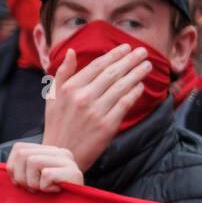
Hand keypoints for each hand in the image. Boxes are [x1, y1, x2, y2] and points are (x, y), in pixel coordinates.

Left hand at [6, 142, 83, 192]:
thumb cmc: (51, 198)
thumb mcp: (35, 179)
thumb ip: (23, 168)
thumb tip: (10, 169)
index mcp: (50, 151)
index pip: (20, 148)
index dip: (13, 167)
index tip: (21, 182)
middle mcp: (61, 152)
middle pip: (23, 154)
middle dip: (21, 176)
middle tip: (33, 188)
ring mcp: (69, 161)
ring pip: (33, 161)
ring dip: (33, 182)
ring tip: (44, 189)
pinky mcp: (74, 173)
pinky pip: (46, 175)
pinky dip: (46, 187)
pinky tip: (56, 191)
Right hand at [41, 44, 150, 170]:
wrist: (61, 154)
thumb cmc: (58, 123)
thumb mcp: (53, 97)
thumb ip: (62, 73)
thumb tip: (73, 52)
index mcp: (69, 88)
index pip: (97, 66)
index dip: (114, 55)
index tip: (127, 47)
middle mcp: (83, 98)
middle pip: (112, 73)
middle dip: (130, 60)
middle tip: (144, 51)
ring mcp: (96, 112)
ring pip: (121, 87)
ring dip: (137, 74)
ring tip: (147, 65)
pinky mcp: (107, 125)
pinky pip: (125, 104)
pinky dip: (134, 93)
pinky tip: (141, 85)